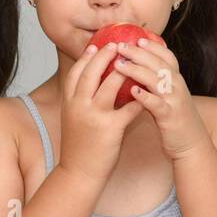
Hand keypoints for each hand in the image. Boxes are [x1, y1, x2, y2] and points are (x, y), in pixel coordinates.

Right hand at [57, 41, 147, 182]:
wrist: (79, 172)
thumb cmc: (79, 145)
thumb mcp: (73, 118)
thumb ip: (82, 100)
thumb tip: (95, 82)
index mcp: (69, 102)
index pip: (76, 72)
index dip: (86, 58)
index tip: (95, 46)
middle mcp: (79, 105)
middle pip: (91, 72)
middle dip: (105, 55)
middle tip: (116, 44)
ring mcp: (94, 116)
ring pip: (110, 84)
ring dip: (124, 70)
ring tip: (134, 61)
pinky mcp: (110, 128)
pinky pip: (129, 107)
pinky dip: (139, 98)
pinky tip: (147, 90)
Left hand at [114, 38, 211, 160]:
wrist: (191, 144)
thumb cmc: (174, 119)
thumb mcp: (168, 96)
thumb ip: (155, 82)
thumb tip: (137, 68)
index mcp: (176, 80)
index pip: (167, 56)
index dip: (153, 46)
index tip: (138, 36)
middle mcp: (177, 86)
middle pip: (159, 64)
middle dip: (139, 53)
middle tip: (120, 45)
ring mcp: (175, 101)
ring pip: (157, 80)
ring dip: (137, 70)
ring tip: (119, 64)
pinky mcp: (170, 117)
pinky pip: (158, 104)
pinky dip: (145, 97)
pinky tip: (132, 91)